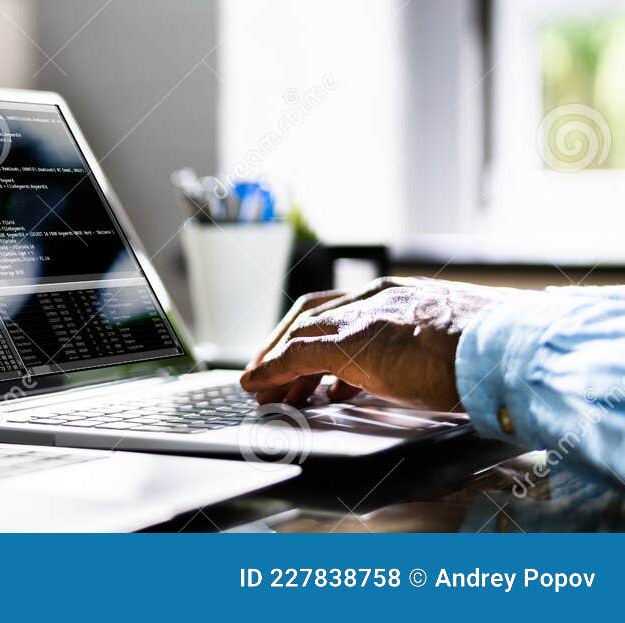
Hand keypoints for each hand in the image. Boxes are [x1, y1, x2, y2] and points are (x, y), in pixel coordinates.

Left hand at [239, 277, 516, 410]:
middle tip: (269, 376)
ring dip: (275, 363)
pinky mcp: (352, 342)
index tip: (299, 359)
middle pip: (312, 315)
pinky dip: (272, 370)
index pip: (342, 307)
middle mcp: (377, 297)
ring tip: (265, 392)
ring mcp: (364, 316)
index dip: (313, 332)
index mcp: (402, 295)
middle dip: (285, 346)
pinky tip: (260, 387)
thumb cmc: (497, 353)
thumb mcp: (452, 345)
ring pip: (300, 333)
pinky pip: (296, 354)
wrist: (510, 349)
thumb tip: (420, 375)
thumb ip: (425, 351)